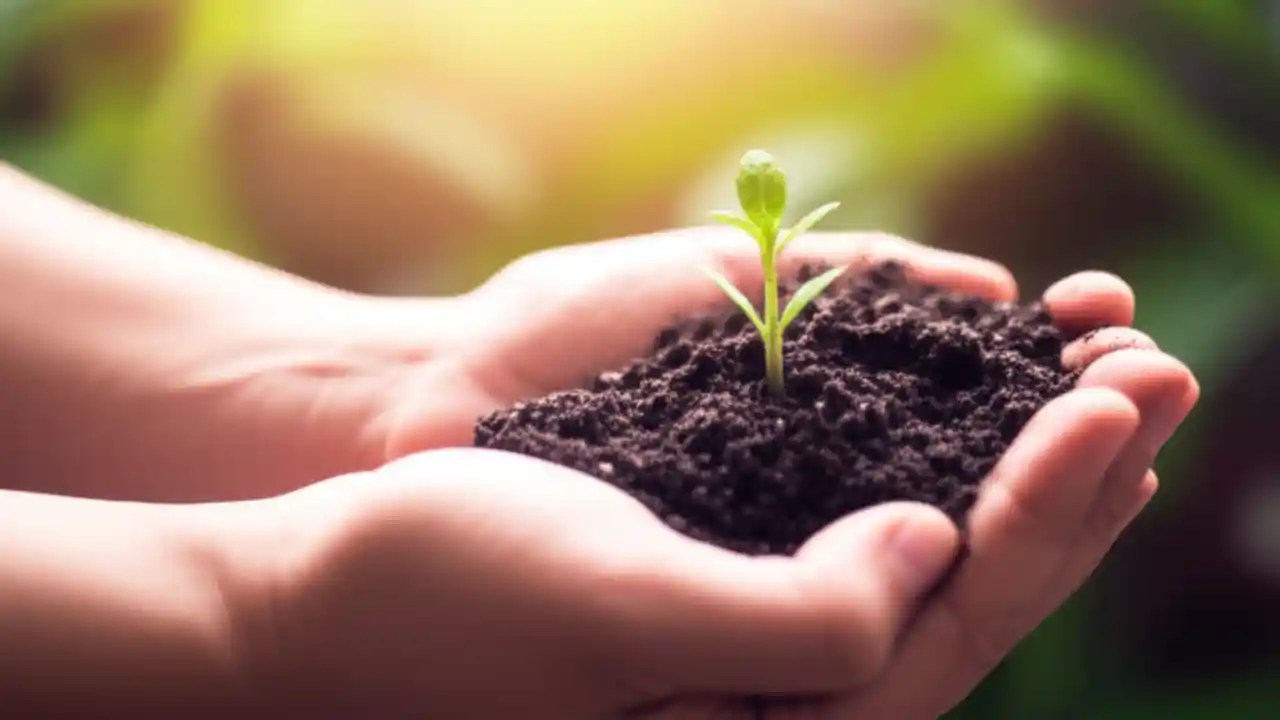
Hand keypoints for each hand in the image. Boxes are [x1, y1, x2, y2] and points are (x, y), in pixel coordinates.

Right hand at [249, 340, 1193, 718]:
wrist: (334, 595)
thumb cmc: (454, 595)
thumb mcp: (624, 606)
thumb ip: (796, 617)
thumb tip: (931, 547)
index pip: (959, 622)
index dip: (1052, 508)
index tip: (1108, 395)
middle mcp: (786, 709)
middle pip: (971, 596)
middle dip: (1070, 483)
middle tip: (1148, 367)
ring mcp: (757, 649)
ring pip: (930, 556)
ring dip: (1018, 464)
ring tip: (1092, 378)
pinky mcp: (726, 587)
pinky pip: (864, 525)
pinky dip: (933, 458)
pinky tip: (970, 415)